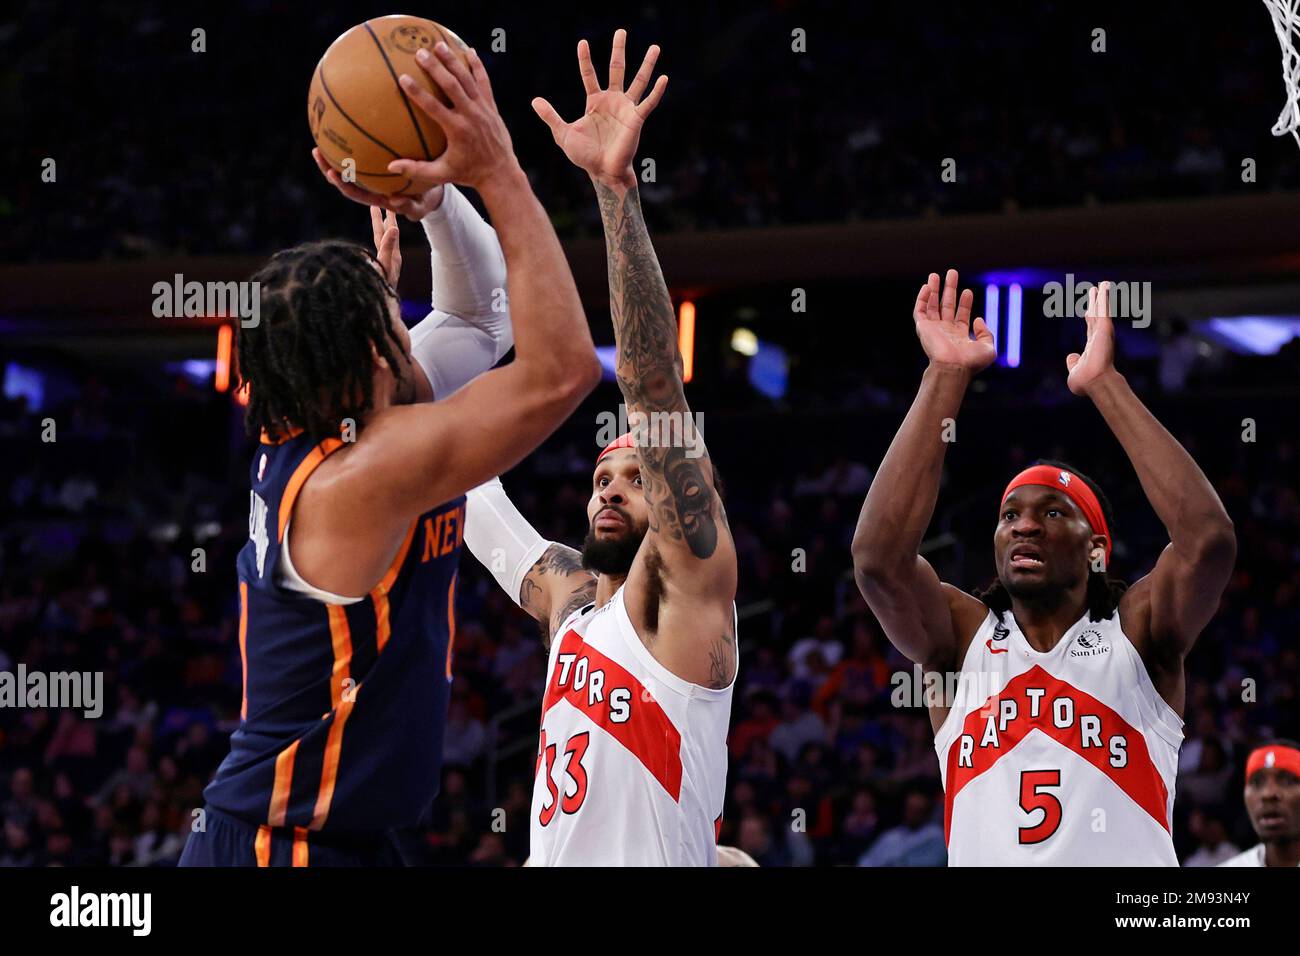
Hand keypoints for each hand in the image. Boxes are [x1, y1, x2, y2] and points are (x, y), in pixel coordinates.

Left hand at [311, 147, 444, 220]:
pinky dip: (351, 148)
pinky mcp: (378, 168)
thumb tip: (395, 201)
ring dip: (333, 158)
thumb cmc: (427, 199)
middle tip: (317, 152)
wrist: (433, 192)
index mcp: (378, 198)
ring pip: (349, 169)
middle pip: (345, 181)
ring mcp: (373, 179)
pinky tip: (345, 130)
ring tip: (321, 142)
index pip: (355, 193)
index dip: (342, 184)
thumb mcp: (421, 206)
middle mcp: (371, 188)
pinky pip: (362, 158)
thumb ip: (410, 206)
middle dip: (328, 168)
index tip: (331, 173)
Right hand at [370, 206, 400, 286]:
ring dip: (379, 227)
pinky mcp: (380, 268)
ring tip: (376, 214)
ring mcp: (385, 263)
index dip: (387, 216)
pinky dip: (376, 240)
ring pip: (381, 240)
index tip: (385, 202)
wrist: (385, 308)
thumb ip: (388, 247)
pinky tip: (375, 237)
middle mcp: (390, 257)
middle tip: (379, 202)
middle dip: (382, 217)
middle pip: (385, 233)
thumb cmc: (383, 288)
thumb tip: (394, 229)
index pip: (389, 231)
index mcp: (392, 254)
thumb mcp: (386, 265)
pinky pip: (378, 249)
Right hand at [388, 43, 517, 190]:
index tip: (402, 78)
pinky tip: (469, 51)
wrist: (500, 173)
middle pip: (452, 86)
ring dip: (453, 61)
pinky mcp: (491, 107)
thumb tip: (391, 167)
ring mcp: (483, 109)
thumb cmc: (468, 174)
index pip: (433, 107)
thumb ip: (416, 170)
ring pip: (467, 80)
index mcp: (457, 130)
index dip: (417, 92)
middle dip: (435, 67)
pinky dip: (477, 67)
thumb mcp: (442, 175)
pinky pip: (484, 82)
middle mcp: (471, 116)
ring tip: (439, 44)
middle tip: (420, 52)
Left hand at [531, 29, 667, 186]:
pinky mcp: (636, 119)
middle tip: (621, 31)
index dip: (585, 59)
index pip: (589, 74)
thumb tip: (534, 101)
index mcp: (595, 102)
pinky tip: (664, 78)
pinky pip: (648, 102)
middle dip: (619, 50)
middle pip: (617, 69)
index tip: (583, 42)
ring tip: (655, 47)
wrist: (602, 172)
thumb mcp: (563, 134)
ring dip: (647, 65)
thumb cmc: (585, 156)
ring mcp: (626, 108)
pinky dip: (657, 91)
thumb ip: (550, 116)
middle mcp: (612, 101)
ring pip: (638, 81)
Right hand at [913, 269, 995, 371]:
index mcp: (959, 336)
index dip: (965, 302)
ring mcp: (933, 329)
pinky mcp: (923, 328)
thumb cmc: (971, 362)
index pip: (961, 315)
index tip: (967, 291)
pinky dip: (922, 298)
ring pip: (931, 306)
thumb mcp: (988, 347)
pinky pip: (920, 311)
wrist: (954, 367)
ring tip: (935, 275)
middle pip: (946, 306)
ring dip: (934, 290)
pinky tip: (927, 287)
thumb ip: (986, 333)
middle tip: (952, 273)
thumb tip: (978, 319)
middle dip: (949, 289)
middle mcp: (945, 331)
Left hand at [1066, 281, 1118, 395]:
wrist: (1094, 382)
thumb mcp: (1074, 371)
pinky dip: (1104, 297)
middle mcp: (1099, 337)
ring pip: (1101, 310)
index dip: (1090, 317)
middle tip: (1096, 289)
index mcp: (1092, 346)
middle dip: (1096, 302)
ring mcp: (1102, 332)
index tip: (1088, 309)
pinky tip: (1103, 286)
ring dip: (1101, 296)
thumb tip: (1071, 356)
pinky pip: (1103, 309)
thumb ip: (1073, 363)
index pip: (1091, 328)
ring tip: (1102, 284)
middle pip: (1096, 315)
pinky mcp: (1105, 328)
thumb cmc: (1085, 382)